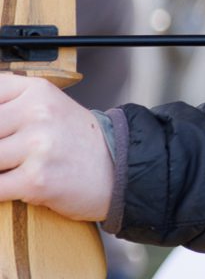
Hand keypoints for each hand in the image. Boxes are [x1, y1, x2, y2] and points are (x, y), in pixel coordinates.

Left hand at [0, 75, 113, 221]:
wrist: (120, 170)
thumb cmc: (79, 142)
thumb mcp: (49, 106)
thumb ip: (11, 103)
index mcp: (37, 92)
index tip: (2, 132)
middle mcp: (38, 114)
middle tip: (7, 154)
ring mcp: (38, 147)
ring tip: (13, 168)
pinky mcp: (36, 181)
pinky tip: (10, 186)